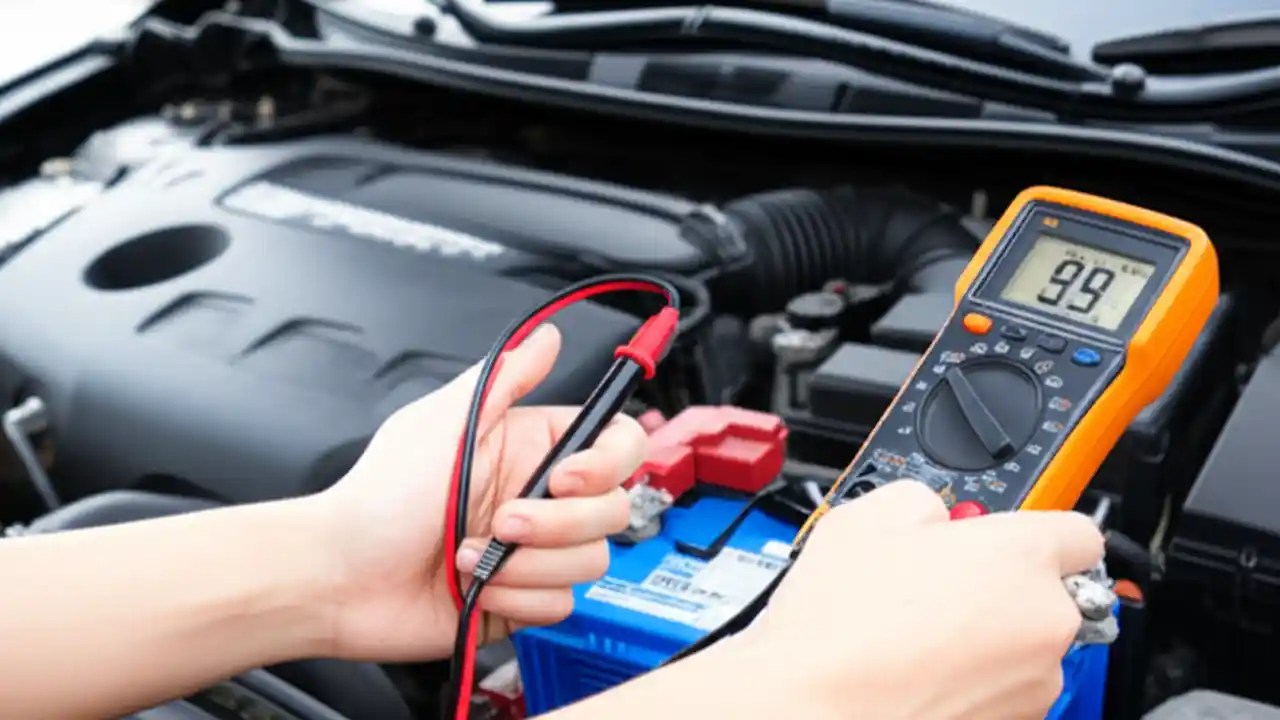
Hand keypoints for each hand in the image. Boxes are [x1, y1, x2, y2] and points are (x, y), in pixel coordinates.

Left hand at [312, 324, 645, 660]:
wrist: (340, 577)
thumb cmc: (379, 499)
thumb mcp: (443, 425)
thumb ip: (504, 378)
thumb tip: (547, 336)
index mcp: (528, 449)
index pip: (616, 446)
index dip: (607, 464)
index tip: (564, 478)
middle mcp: (540, 498)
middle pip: (613, 510)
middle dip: (557, 524)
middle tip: (501, 519)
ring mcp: (535, 551)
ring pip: (590, 561)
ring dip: (528, 564)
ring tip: (471, 553)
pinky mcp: (524, 598)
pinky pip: (561, 604)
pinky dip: (518, 598)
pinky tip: (475, 586)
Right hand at [739, 481, 1103, 719]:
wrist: (811, 711)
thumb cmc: (837, 627)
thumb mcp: (865, 518)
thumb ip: (922, 502)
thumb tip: (933, 516)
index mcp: (1021, 556)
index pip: (1079, 533)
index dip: (1037, 534)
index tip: (1005, 544)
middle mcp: (1044, 621)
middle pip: (1048, 593)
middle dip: (1002, 589)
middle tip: (938, 590)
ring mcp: (1034, 683)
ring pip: (1025, 645)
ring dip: (987, 638)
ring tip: (914, 637)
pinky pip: (1005, 690)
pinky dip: (973, 682)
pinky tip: (918, 673)